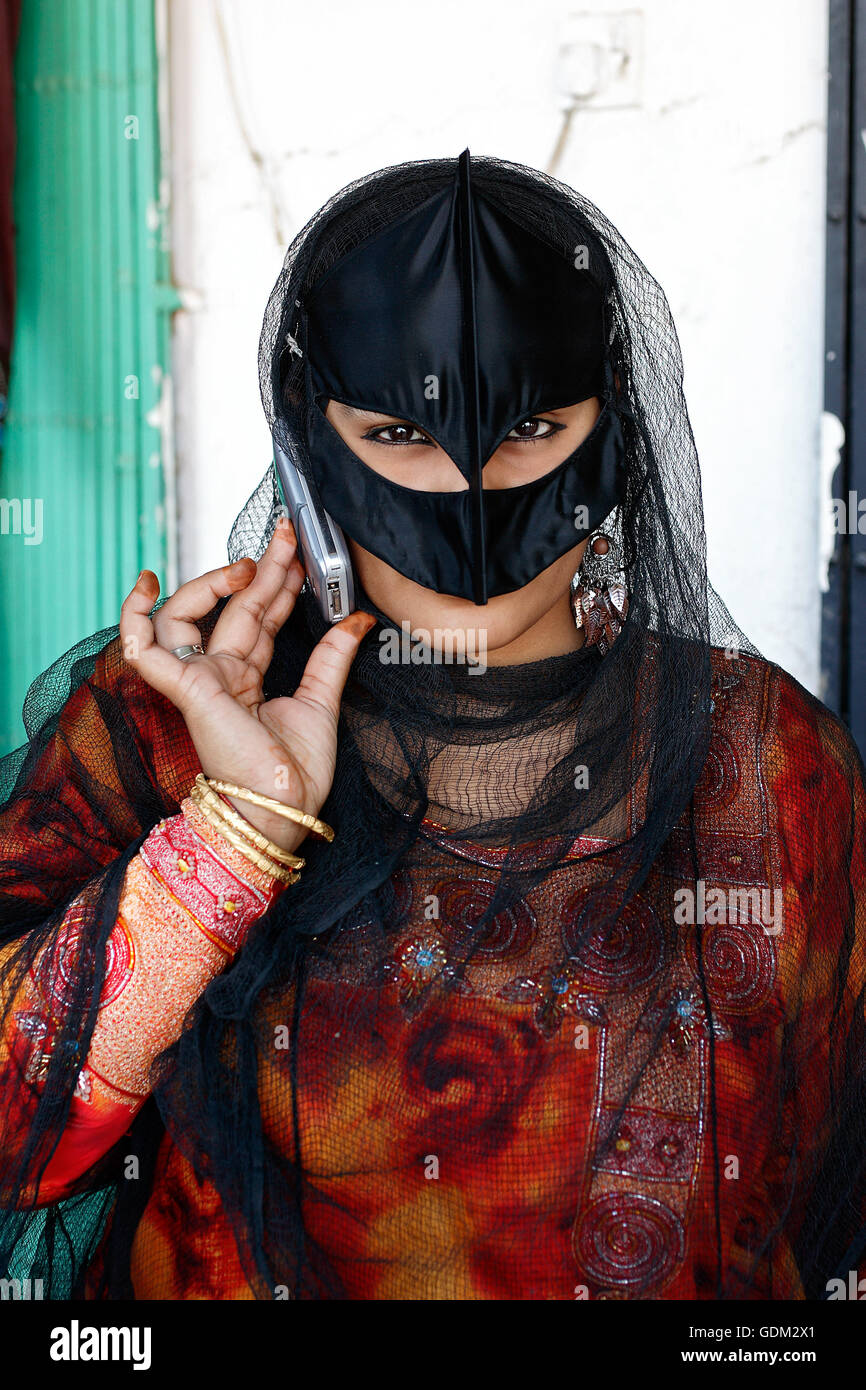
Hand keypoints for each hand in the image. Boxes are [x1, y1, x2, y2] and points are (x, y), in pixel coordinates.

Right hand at [119, 515, 374, 854]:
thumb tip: (357, 617)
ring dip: (213, 581)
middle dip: (262, 567)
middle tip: (287, 534)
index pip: (258, 618)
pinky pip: (143, 647)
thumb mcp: (322, 701)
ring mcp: (198, 680)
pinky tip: (146, 584)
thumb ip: (334, 655)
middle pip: (233, 608)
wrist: (281, 808)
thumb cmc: (296, 774)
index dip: (278, 583)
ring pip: (186, 615)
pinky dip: (134, 615)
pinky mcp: (185, 688)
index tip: (300, 554)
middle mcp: (219, 675)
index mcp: (246, 680)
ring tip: (250, 563)